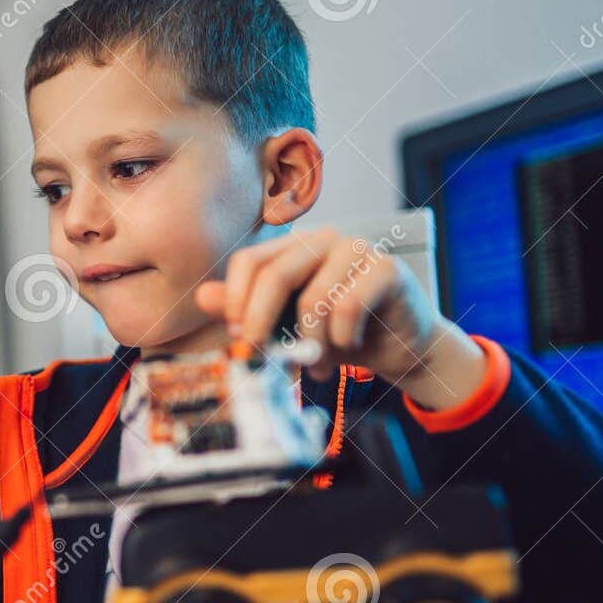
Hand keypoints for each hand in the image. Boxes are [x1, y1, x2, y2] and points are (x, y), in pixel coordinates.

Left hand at [195, 227, 489, 409]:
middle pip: (276, 275)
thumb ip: (248, 309)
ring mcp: (358, 249)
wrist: (399, 347)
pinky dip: (342, 340)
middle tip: (258, 355)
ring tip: (317, 362)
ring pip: (313, 299)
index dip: (236, 299)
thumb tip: (202, 296)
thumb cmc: (338, 335)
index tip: (236, 336)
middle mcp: (324, 240)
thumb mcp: (287, 326)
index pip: (250, 261)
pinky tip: (348, 349)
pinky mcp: (387, 269)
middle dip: (260, 322)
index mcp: (294, 249)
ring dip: (311, 343)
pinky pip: (348, 309)